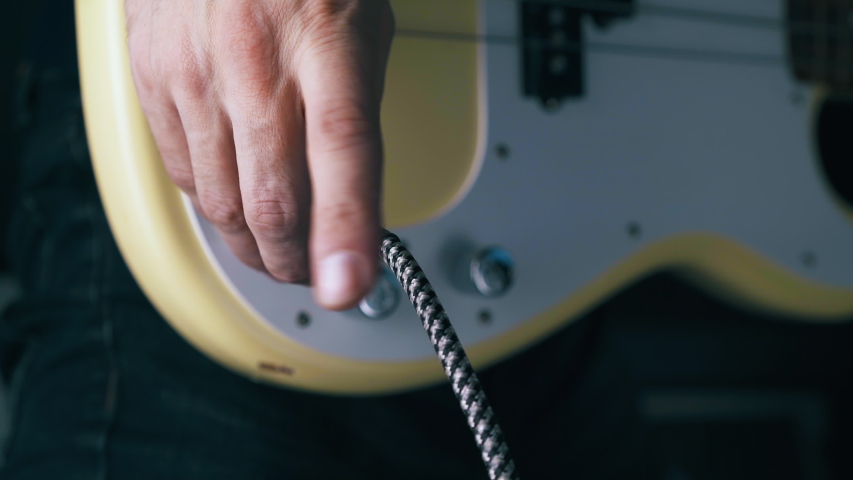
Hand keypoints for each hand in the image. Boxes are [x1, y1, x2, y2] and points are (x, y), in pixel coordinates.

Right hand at [125, 0, 393, 309]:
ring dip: (256, 246)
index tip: (349, 285)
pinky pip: (185, 177)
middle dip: (296, 261)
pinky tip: (237, 205)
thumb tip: (351, 193)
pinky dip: (217, 208)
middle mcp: (255, 64)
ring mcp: (196, 76)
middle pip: (272, 201)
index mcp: (325, 45)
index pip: (341, 152)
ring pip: (222, 204)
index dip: (345, 230)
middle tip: (314, 274)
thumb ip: (356, 110)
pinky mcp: (154, 84)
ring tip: (277, 250)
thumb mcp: (362, 29)